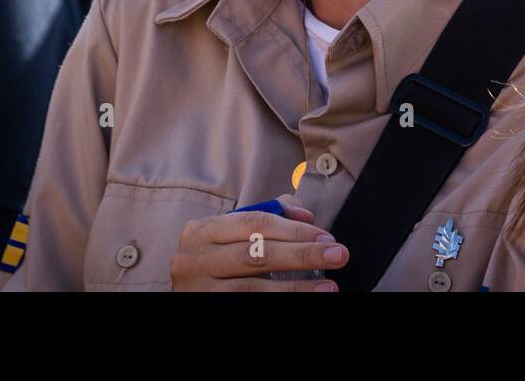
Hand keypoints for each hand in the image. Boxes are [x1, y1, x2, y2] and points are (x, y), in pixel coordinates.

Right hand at [170, 201, 347, 290]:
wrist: (187, 294)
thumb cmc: (217, 258)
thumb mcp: (232, 234)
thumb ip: (271, 215)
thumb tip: (305, 216)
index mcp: (203, 231)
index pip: (255, 223)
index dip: (294, 230)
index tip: (327, 238)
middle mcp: (195, 260)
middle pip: (256, 255)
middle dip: (301, 254)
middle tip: (337, 255)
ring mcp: (198, 290)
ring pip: (252, 288)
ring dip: (296, 288)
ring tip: (328, 287)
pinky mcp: (207, 309)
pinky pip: (247, 306)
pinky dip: (278, 303)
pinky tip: (303, 302)